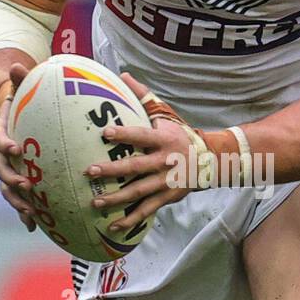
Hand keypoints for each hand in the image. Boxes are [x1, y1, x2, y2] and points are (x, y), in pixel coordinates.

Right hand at [0, 62, 36, 230]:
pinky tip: (34, 226)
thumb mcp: (24, 86)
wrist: (17, 113)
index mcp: (0, 130)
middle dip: (12, 180)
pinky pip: (17, 197)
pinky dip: (24, 212)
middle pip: (0, 169)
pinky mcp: (16, 178)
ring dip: (17, 201)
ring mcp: (6, 167)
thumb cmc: (26, 98)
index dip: (5, 144)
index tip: (17, 149)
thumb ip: (21, 78)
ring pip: (6, 188)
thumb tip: (17, 64)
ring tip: (31, 212)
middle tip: (28, 186)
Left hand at [84, 72, 199, 230]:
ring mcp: (166, 181)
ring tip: (95, 202)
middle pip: (136, 167)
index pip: (141, 136)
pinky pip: (146, 210)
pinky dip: (130, 219)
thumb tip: (123, 75)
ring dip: (117, 199)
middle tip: (90, 172)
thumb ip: (144, 96)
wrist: (209, 160)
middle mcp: (165, 161)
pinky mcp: (167, 197)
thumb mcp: (165, 113)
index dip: (124, 134)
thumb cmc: (179, 132)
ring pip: (139, 192)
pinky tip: (112, 224)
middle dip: (113, 171)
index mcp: (163, 139)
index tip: (105, 133)